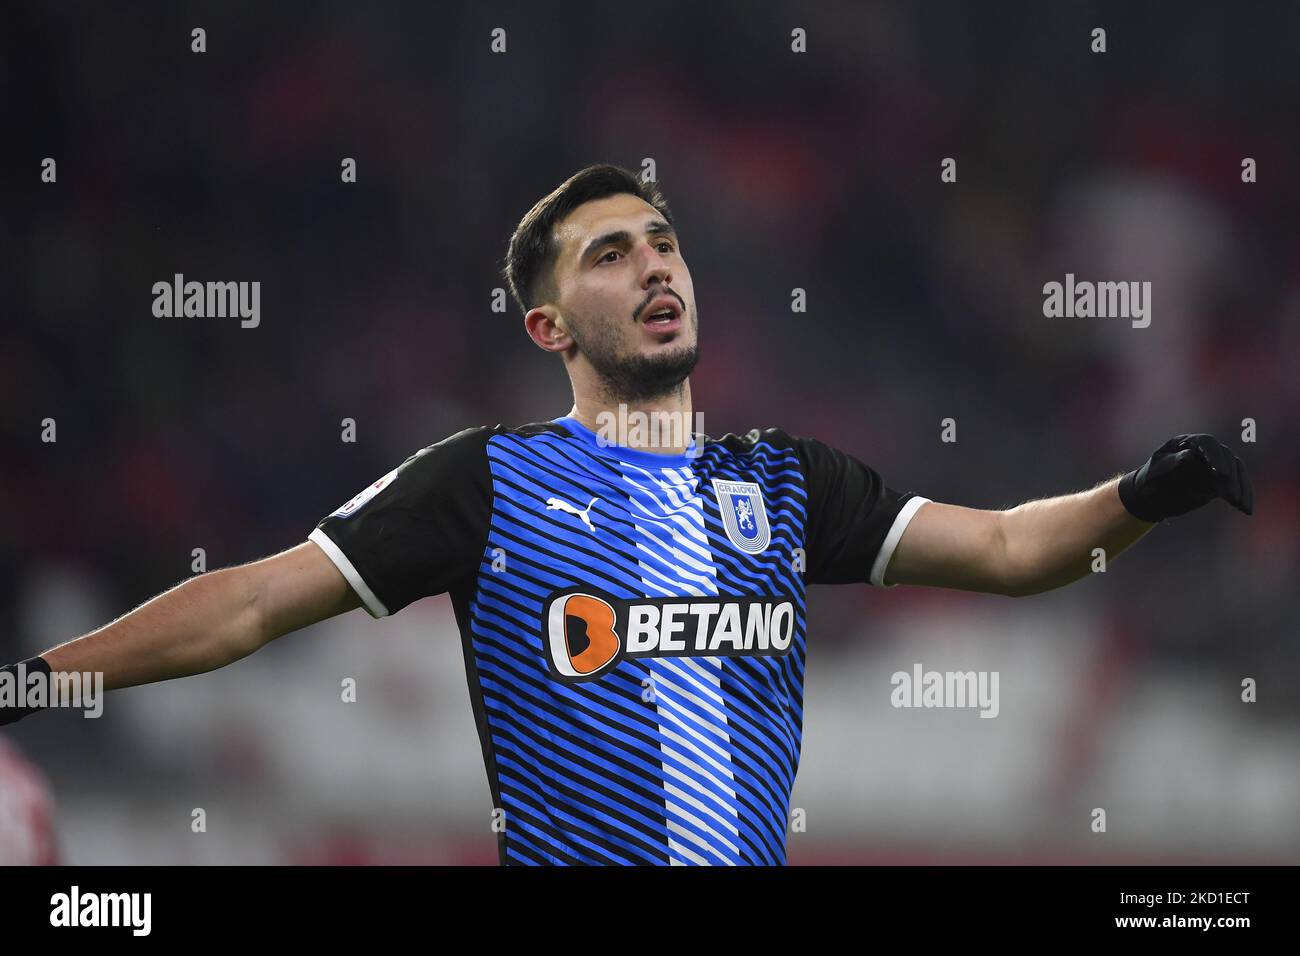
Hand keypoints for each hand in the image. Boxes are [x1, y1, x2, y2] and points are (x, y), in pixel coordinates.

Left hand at [1119, 434, 1253, 522]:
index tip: (1221, 473)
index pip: (1206, 443)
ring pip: (1236, 470)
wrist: (1151, 495)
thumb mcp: (1156, 471)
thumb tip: (1189, 457)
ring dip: (1241, 487)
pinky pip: (1237, 484)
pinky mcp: (1220, 479)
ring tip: (1240, 505)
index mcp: (1186, 443)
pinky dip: (1243, 495)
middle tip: (1230, 494)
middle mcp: (1204, 450)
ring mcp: (1215, 463)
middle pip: (1225, 456)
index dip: (1215, 456)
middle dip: (1231, 474)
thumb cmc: (1151, 479)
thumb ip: (1172, 463)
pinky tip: (1245, 509)